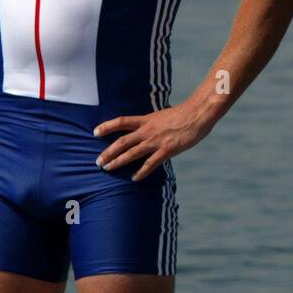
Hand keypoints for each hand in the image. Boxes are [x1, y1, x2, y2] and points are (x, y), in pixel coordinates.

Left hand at [93, 101, 213, 181]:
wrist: (197, 114)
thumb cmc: (184, 114)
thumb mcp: (163, 115)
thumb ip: (153, 123)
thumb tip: (148, 128)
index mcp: (146, 120)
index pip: (121, 122)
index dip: (107, 126)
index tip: (95, 132)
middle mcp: (147, 130)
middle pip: (122, 142)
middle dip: (108, 152)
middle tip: (98, 162)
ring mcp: (156, 141)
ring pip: (132, 153)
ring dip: (118, 162)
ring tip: (108, 169)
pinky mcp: (167, 150)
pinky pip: (151, 163)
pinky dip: (141, 172)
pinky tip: (134, 178)